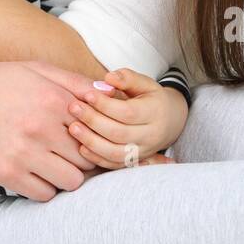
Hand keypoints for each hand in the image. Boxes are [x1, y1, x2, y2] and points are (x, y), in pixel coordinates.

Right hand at [0, 60, 104, 201]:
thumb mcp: (35, 70)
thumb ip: (73, 82)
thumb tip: (111, 92)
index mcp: (53, 99)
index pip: (98, 129)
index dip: (97, 135)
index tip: (90, 137)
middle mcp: (42, 127)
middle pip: (88, 158)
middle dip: (84, 157)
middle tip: (72, 153)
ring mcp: (24, 153)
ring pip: (72, 181)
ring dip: (67, 175)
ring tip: (55, 164)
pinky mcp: (7, 174)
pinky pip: (45, 194)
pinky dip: (45, 187)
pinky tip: (36, 173)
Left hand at [65, 67, 186, 169]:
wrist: (170, 121)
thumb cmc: (151, 98)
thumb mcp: (145, 83)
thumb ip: (127, 78)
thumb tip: (108, 78)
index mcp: (154, 113)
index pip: (127, 112)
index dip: (105, 105)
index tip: (87, 94)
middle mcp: (150, 136)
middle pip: (119, 133)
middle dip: (93, 121)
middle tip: (73, 107)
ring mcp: (143, 152)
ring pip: (115, 153)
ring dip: (91, 141)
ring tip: (73, 127)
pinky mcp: (134, 162)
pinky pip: (114, 164)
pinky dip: (96, 158)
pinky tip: (81, 147)